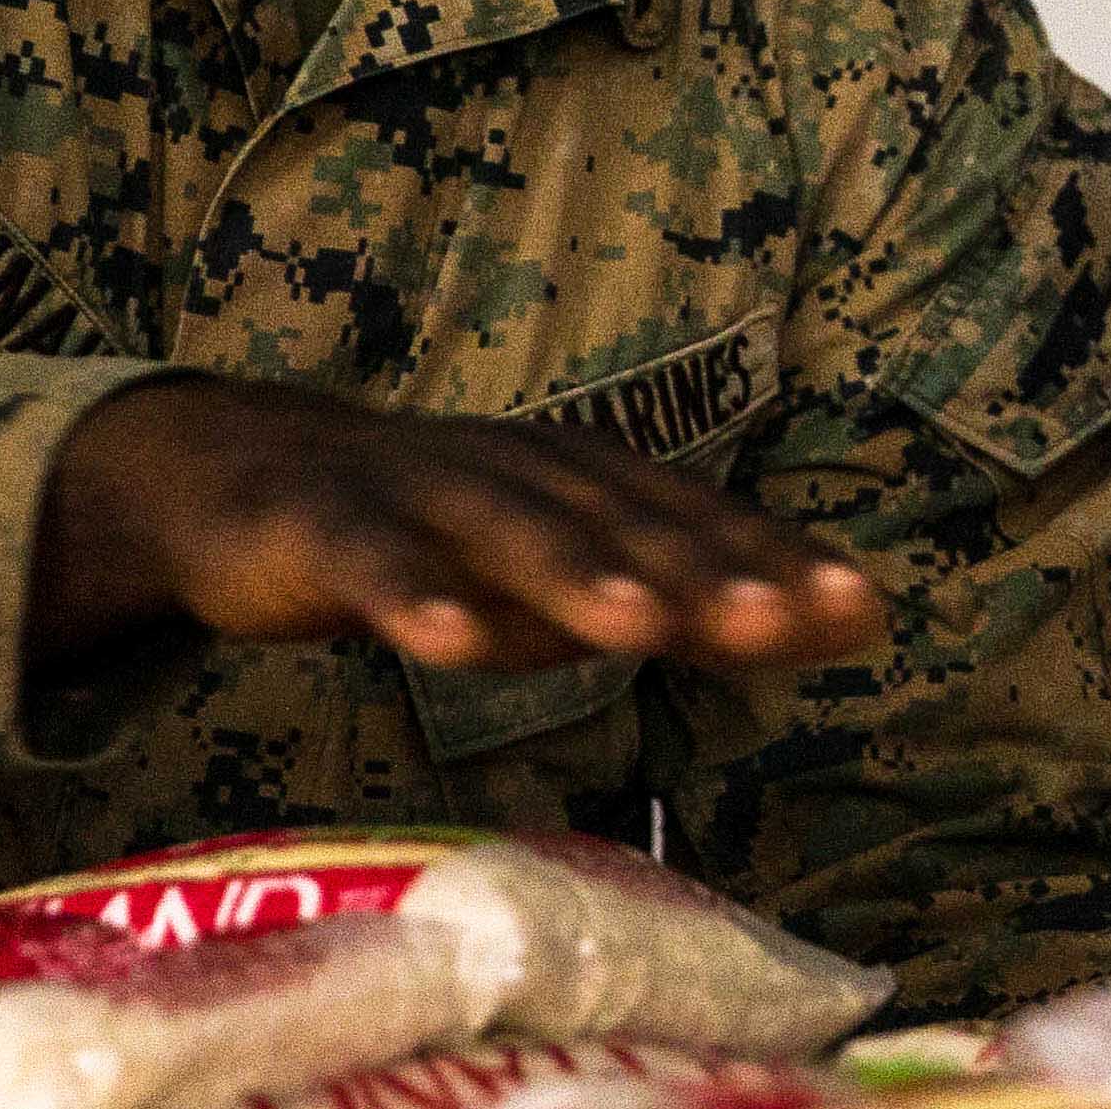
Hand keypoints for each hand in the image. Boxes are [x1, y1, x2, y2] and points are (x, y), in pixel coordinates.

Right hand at [29, 376, 883, 673]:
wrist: (248, 483)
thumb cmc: (444, 543)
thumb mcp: (573, 580)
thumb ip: (699, 604)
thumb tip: (858, 622)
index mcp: (589, 478)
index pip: (702, 522)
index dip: (779, 561)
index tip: (862, 606)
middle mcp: (522, 468)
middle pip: (623, 520)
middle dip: (702, 569)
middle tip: (776, 618)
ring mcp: (424, 487)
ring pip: (508, 527)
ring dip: (574, 572)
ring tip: (636, 626)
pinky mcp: (326, 521)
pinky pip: (372, 558)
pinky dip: (411, 595)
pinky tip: (448, 642)